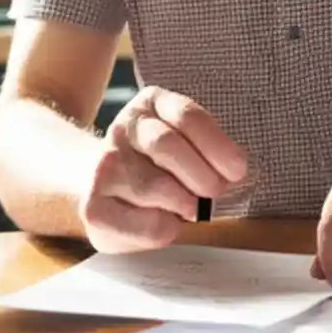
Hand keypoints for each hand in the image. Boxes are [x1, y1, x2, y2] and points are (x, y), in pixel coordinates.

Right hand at [81, 86, 247, 253]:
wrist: (101, 186)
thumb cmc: (158, 168)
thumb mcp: (185, 145)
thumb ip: (208, 153)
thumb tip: (234, 176)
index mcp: (152, 104)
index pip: (187, 116)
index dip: (218, 146)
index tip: (238, 170)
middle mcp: (124, 128)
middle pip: (167, 145)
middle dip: (202, 176)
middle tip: (214, 193)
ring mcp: (104, 165)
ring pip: (155, 186)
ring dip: (184, 203)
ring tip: (189, 208)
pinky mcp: (93, 206)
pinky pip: (144, 222)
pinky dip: (166, 228)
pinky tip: (166, 222)